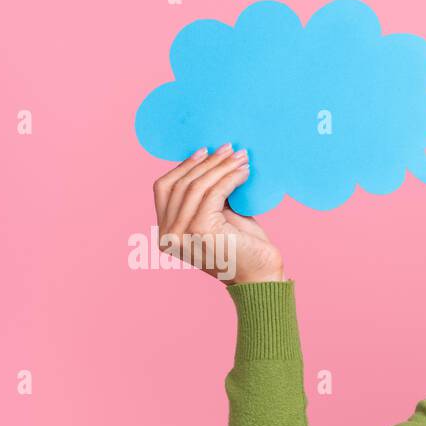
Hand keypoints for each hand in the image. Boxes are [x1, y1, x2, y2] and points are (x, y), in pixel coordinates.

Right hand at [152, 145, 284, 284]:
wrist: (261, 276)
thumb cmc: (243, 248)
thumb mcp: (217, 217)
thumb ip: (205, 196)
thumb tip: (208, 158)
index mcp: (166, 233)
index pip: (165, 189)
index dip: (184, 166)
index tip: (206, 151)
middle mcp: (168, 235)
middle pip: (181, 184)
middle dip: (207, 163)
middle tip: (229, 148)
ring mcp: (182, 234)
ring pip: (197, 187)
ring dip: (221, 167)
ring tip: (240, 157)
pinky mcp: (201, 230)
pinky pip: (214, 193)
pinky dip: (229, 178)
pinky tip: (244, 172)